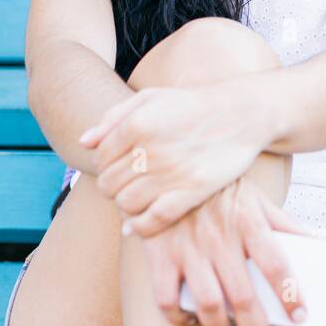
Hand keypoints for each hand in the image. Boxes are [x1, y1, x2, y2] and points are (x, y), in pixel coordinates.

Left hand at [79, 85, 270, 236]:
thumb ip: (113, 118)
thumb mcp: (151, 98)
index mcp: (137, 124)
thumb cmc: (192, 106)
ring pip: (126, 204)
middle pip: (109, 184)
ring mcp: (172, 172)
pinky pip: (153, 220)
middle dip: (114, 186)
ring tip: (139, 197)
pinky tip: (140, 223)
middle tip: (130, 183)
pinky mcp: (192, 191)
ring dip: (127, 206)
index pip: (100, 158)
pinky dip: (140, 227)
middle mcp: (151, 149)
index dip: (106, 165)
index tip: (121, 166)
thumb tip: (83, 142)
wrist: (241, 113)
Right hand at [139, 171, 316, 325]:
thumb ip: (284, 223)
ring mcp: (188, 248)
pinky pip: (167, 299)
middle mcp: (220, 237)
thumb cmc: (219, 189)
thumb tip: (318, 244)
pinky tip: (190, 317)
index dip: (291, 294)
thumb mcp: (255, 198)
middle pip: (244, 295)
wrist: (168, 164)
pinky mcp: (160, 254)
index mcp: (248, 222)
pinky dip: (179, 316)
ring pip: (208, 304)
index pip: (277, 265)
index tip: (301, 314)